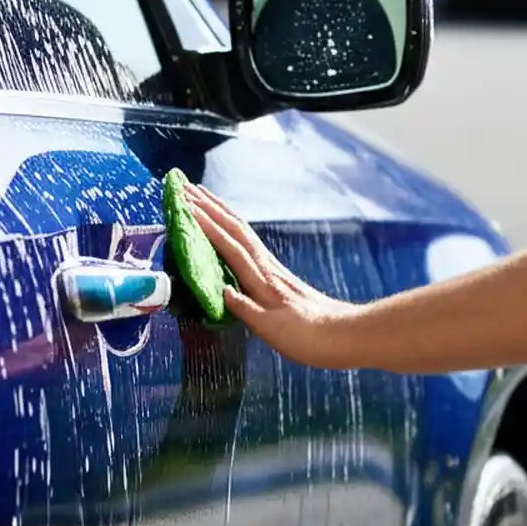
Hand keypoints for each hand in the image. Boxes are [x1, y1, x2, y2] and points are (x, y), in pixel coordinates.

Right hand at [184, 182, 356, 368]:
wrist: (342, 335)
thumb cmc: (308, 337)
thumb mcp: (272, 330)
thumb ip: (245, 310)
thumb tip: (220, 290)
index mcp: (262, 279)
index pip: (229, 245)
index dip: (205, 224)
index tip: (184, 205)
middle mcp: (266, 268)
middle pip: (235, 229)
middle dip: (209, 206)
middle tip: (185, 188)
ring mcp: (272, 269)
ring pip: (242, 231)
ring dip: (220, 211)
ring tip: (201, 196)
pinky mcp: (276, 275)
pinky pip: (247, 243)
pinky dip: (232, 228)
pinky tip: (226, 227)